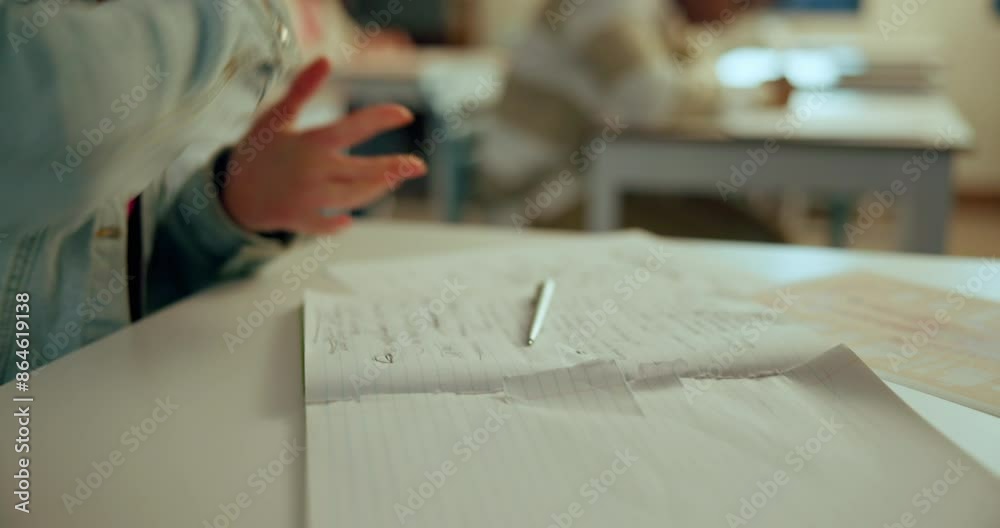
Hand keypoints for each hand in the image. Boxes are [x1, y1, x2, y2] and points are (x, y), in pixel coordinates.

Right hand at [221, 57, 426, 233]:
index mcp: (310, 143)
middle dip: (393, 168)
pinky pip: (325, 224)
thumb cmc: (259, 150)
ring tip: (395, 179)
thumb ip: (303, 89)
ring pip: (353, 197)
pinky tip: (350, 219)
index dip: (380, 118)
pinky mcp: (299, 218)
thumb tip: (325, 60)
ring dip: (378, 189)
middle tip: (418, 165)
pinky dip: (337, 223)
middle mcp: (312, 171)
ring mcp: (307, 197)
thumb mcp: (277, 117)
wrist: (230, 190)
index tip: (405, 114)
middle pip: (362, 171)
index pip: (353, 127)